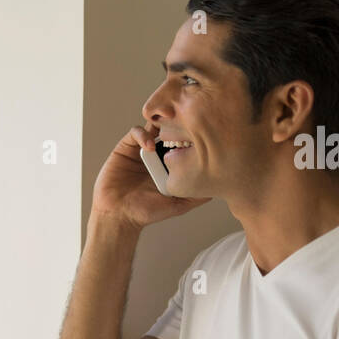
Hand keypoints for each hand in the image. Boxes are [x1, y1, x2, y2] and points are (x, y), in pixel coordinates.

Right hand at [92, 123, 209, 227]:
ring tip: (170, 131)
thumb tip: (218, 186)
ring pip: (154, 125)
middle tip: (187, 125)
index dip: (192, 135)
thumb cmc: (148, 212)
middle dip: (178, 124)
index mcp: (171, 163)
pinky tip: (150, 146)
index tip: (200, 136)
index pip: (185, 141)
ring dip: (162, 124)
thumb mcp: (179, 204)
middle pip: (171, 128)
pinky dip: (144, 134)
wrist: (120, 215)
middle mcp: (158, 153)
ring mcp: (142, 148)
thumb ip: (196, 195)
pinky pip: (136, 132)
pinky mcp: (126, 147)